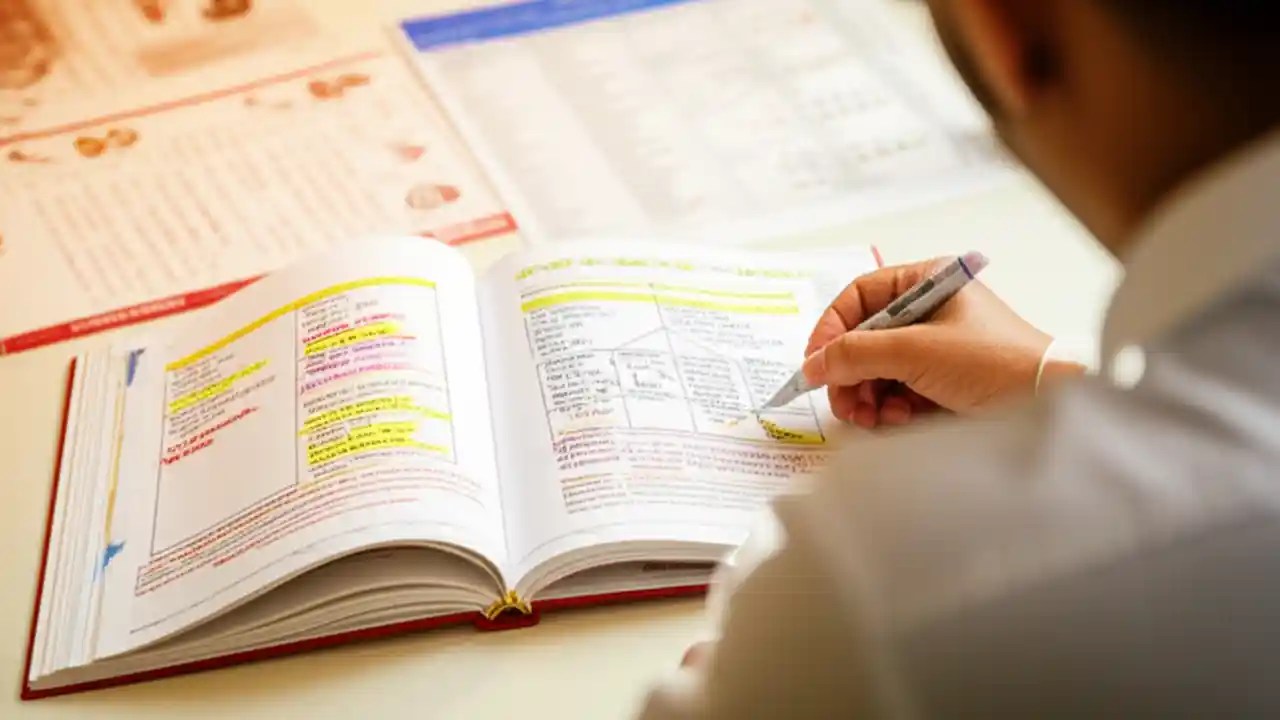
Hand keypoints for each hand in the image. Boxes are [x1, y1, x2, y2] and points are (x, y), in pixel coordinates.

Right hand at [803, 258, 1052, 428]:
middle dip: (849, 374)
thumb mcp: (915, 352)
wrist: (1047, 404)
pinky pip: (897, 389)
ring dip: (867, 395)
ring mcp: (935, 346)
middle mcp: (929, 309)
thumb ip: (856, 354)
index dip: (832, 329)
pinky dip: (889, 407)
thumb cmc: (993, 362)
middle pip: (864, 338)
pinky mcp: (942, 379)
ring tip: (873, 417)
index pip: (859, 297)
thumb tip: (812, 364)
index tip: (816, 363)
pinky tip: (897, 419)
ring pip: (877, 368)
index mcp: (927, 282)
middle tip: (844, 403)